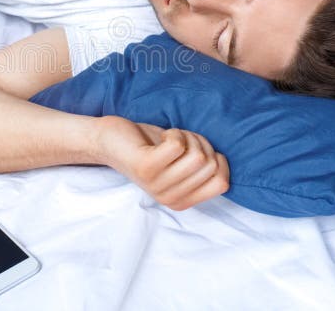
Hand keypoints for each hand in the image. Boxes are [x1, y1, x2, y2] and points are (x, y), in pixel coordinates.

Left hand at [95, 116, 229, 210]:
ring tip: (169, 140)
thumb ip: (202, 170)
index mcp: (182, 201)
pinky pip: (177, 145)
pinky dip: (174, 133)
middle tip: (178, 142)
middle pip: (210, 165)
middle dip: (200, 144)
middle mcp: (170, 198)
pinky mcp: (146, 168)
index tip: (195, 151)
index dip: (216, 158)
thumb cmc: (150, 147)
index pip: (223, 182)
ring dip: (187, 137)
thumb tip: (222, 166)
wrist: (111, 140)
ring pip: (197, 155)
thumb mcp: (180, 165)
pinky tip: (160, 138)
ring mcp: (157, 185)